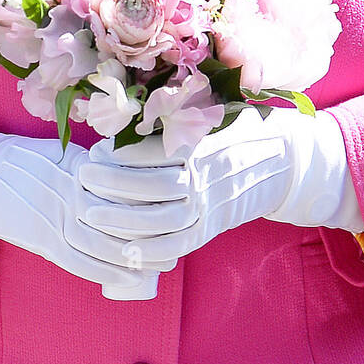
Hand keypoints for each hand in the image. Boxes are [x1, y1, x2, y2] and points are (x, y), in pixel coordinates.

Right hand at [0, 131, 174, 296]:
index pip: (124, 188)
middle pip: (119, 218)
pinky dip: (105, 273)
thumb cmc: (28, 162)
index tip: (175, 214)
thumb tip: (135, 179)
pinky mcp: (42, 238)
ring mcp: (55, 217)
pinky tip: (128, 279)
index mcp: (79, 167)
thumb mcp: (64, 154)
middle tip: (175, 247)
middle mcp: (70, 191)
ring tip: (159, 266)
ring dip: (133, 259)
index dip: (151, 205)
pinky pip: (78, 261)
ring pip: (102, 243)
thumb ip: (97, 167)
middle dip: (149, 236)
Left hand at [76, 106, 363, 266]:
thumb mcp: (207, 112)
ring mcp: (208, 207)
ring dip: (120, 221)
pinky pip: (175, 247)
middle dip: (110, 187)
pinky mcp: (209, 229)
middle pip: (150, 188)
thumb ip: (171, 114)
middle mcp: (204, 177)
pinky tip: (122, 247)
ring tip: (91, 213)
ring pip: (159, 222)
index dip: (117, 156)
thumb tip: (122, 116)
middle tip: (82, 180)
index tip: (94, 152)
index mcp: (201, 144)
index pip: (151, 153)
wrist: (281, 161)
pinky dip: (147, 251)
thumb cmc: (235, 128)